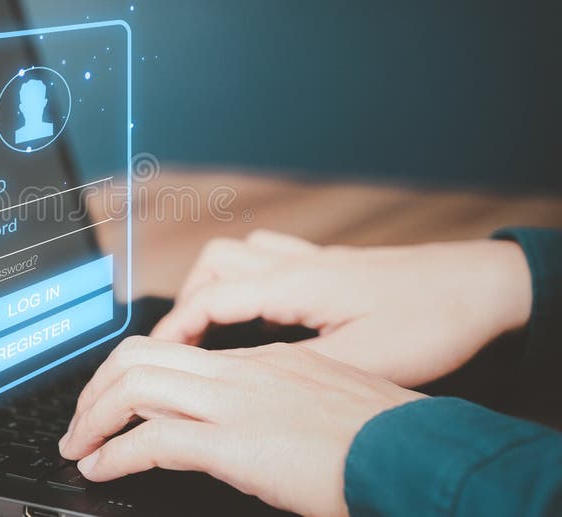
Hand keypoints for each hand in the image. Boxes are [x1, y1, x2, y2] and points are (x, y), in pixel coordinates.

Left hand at [59, 336, 422, 516]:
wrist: (416, 452)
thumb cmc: (382, 437)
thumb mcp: (320, 403)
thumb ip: (276, 400)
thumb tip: (245, 422)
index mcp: (258, 361)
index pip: (171, 350)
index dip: (128, 374)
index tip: (111, 400)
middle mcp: (238, 370)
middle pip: (138, 355)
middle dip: (95, 388)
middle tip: (80, 423)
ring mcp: (234, 401)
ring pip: (134, 385)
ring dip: (93, 416)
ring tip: (79, 446)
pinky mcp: (233, 442)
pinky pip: (153, 438)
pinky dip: (116, 453)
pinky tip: (102, 469)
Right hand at [151, 230, 531, 386]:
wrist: (480, 285)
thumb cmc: (430, 319)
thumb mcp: (364, 360)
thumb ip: (298, 367)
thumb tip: (248, 381)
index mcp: (294, 285)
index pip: (209, 299)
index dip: (174, 327)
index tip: (152, 355)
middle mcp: (296, 264)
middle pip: (213, 264)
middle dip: (185, 301)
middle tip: (178, 342)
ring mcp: (313, 259)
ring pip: (239, 252)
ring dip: (212, 282)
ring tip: (207, 321)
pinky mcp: (331, 263)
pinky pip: (268, 255)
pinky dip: (245, 275)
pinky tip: (257, 303)